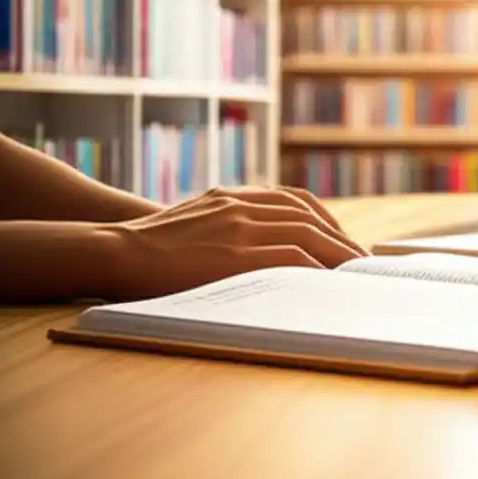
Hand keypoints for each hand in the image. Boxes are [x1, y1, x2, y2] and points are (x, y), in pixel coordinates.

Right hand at [102, 187, 367, 300]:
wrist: (115, 250)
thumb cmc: (150, 247)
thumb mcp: (196, 222)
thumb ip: (228, 226)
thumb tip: (262, 250)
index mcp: (233, 197)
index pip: (296, 201)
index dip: (326, 220)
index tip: (344, 239)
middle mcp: (241, 206)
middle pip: (308, 217)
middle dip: (341, 239)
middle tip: (362, 262)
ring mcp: (238, 227)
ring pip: (306, 234)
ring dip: (337, 253)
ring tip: (355, 274)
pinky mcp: (233, 253)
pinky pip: (289, 257)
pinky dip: (314, 267)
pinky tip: (326, 281)